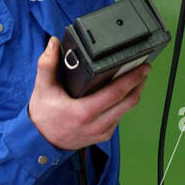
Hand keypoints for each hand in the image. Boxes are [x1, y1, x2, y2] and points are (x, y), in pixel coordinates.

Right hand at [27, 36, 150, 150]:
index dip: (133, 79)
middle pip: (128, 102)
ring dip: (134, 93)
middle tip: (144, 68)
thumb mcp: (42, 88)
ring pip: (127, 110)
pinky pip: (120, 118)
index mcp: (84, 112)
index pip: (116, 93)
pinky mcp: (103, 136)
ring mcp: (102, 132)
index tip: (143, 67)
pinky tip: (124, 93)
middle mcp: (96, 124)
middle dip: (139, 83)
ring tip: (137, 78)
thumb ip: (47, 64)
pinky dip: (125, 104)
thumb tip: (53, 43)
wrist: (40, 141)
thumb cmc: (43, 115)